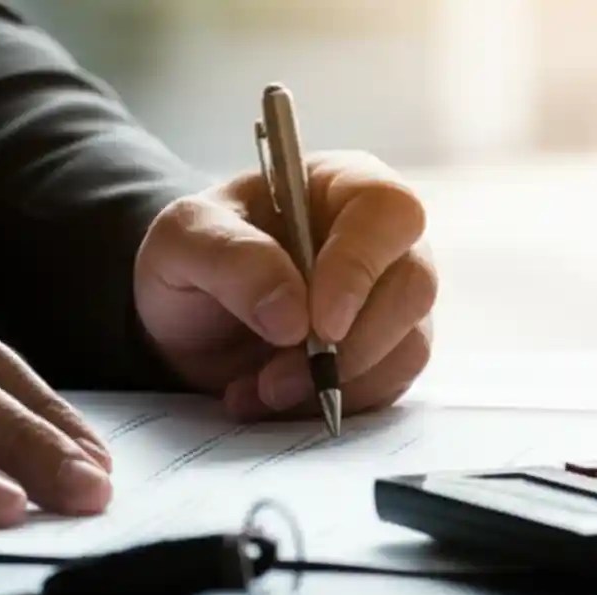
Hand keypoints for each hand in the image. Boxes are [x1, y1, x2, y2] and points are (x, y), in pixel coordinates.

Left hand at [135, 151, 435, 419]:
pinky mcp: (387, 355)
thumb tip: (293, 315)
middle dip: (348, 346)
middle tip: (276, 377)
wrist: (189, 319)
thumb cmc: (196, 257)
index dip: (361, 268)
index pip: (388, 212)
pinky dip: (333, 405)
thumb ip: (232, 260)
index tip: (319, 324)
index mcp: (342, 186)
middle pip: (413, 286)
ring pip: (408, 347)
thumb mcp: (182, 241)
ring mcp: (391, 300)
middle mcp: (382, 241)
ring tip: (261, 390)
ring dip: (336, 384)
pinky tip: (278, 401)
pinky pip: (390, 387)